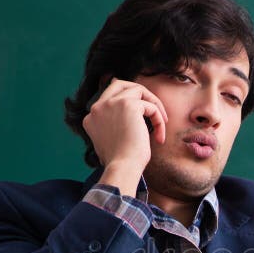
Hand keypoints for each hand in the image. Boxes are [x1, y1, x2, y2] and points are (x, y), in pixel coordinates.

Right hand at [82, 77, 167, 194]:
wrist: (122, 168)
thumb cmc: (121, 162)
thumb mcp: (112, 143)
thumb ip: (115, 127)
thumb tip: (132, 119)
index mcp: (91, 117)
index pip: (109, 98)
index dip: (128, 104)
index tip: (143, 120)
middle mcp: (98, 107)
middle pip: (119, 84)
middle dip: (140, 93)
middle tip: (154, 110)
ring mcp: (111, 103)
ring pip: (138, 90)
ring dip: (154, 105)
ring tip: (162, 123)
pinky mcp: (128, 105)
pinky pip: (150, 106)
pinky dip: (159, 120)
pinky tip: (159, 137)